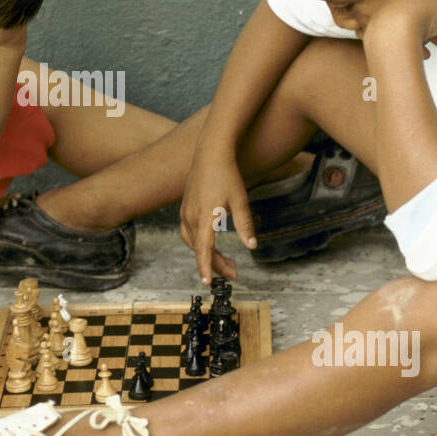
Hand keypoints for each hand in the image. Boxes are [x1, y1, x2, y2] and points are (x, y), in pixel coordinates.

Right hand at [179, 143, 256, 283]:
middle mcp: (190, 216)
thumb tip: (251, 245)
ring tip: (226, 262)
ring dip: (207, 255)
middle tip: (234, 273)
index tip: (208, 283)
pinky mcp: (185, 208)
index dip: (205, 267)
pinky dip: (199, 244)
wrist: (210, 153)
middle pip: (200, 249)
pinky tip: (211, 244)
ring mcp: (185, 212)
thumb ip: (245, 225)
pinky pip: (188, 233)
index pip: (203, 249)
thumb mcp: (240, 200)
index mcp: (205, 216)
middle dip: (215, 264)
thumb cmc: (226, 174)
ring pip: (193, 243)